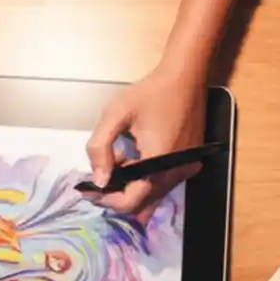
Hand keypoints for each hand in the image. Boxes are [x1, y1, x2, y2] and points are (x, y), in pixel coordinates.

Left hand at [83, 61, 206, 213]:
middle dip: (117, 194)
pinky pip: (163, 182)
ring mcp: (185, 170)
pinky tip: (135, 159)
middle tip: (98, 177)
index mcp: (158, 165)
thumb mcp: (115, 114)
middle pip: (142, 203)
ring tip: (117, 161)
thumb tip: (98, 180)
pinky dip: (145, 179)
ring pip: (153, 195)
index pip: (131, 202)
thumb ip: (100, 147)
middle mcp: (175, 174)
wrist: (185, 77)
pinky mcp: (189, 163)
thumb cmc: (149, 93)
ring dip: (131, 186)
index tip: (90, 189)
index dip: (107, 200)